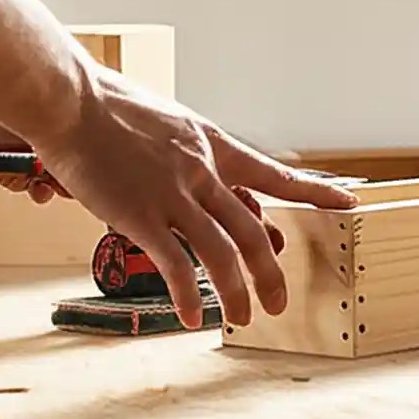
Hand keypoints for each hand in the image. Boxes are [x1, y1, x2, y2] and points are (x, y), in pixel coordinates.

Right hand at [29, 66, 358, 329]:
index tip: (346, 202)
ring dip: (238, 293)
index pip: (276, 173)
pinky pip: (177, 265)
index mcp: (213, 145)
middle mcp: (203, 170)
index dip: (315, 191)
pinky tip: (193, 316)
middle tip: (279, 301)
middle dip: (271, 271)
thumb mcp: (168, 124)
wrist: (71, 100)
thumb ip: (191, 155)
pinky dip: (190, 295)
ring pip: (223, 253)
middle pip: (254, 229)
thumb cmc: (109, 108)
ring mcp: (175, 194)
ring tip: (244, 318)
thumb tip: (205, 180)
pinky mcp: (142, 215)